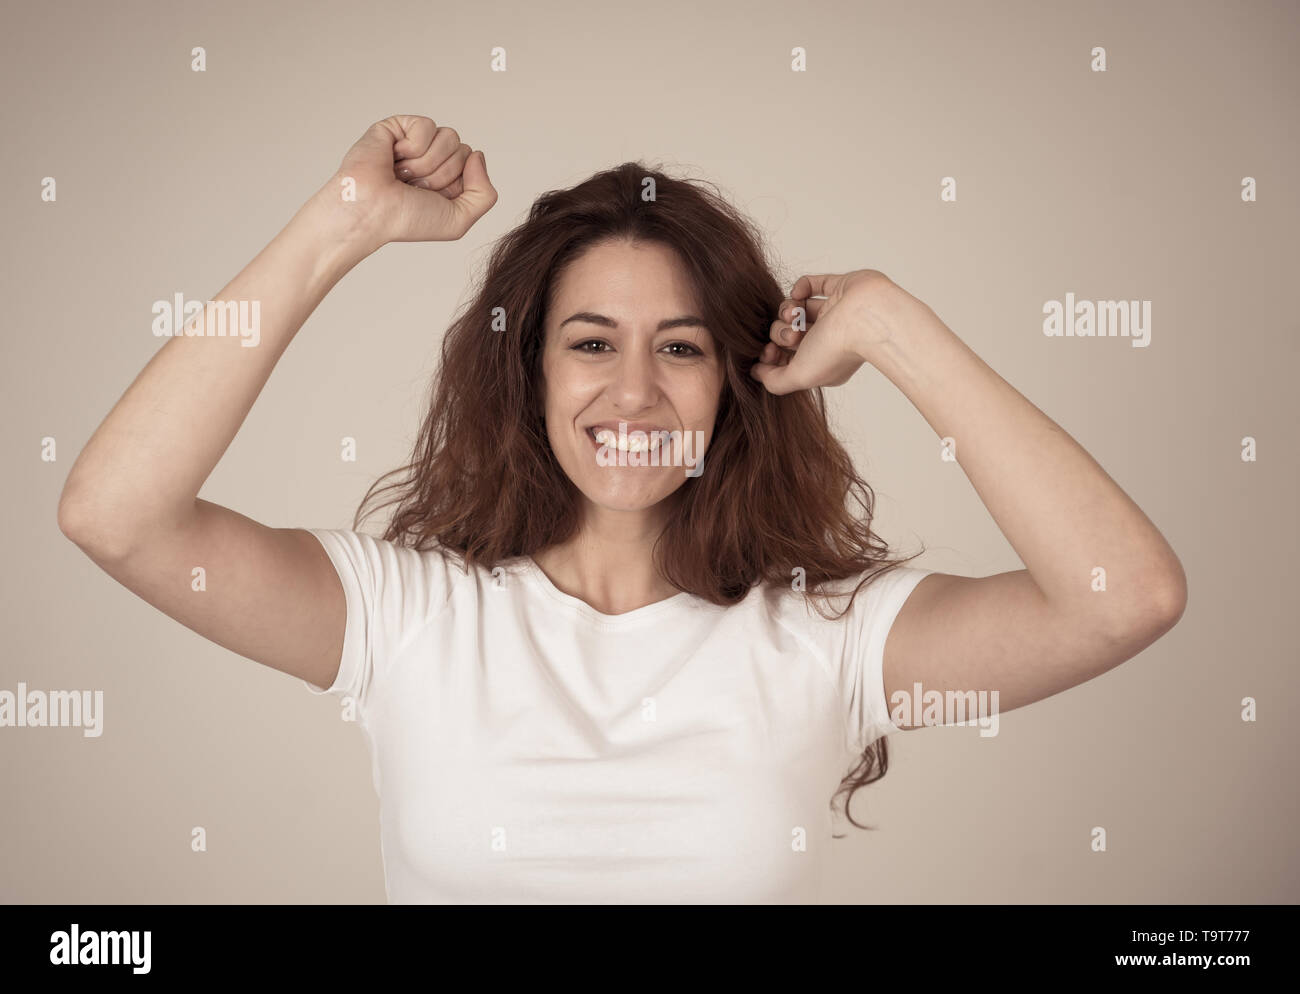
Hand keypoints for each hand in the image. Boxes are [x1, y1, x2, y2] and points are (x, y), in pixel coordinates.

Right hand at [327, 115, 497, 247]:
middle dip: (441, 174)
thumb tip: (477, 154)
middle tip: (413, 187)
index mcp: (448, 178)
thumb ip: (485, 194)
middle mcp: (433, 158)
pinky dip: (413, 147)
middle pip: (463, 149)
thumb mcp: (459, 219)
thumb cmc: (406, 220)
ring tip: (402, 174)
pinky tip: (393, 158)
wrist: (370, 211)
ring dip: (426, 163)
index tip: (430, 198)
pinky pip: (427, 126)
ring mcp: (416, 141)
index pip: (474, 164)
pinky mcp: (398, 125)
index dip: (456, 184)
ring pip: (449, 137)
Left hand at [749, 269, 898, 394]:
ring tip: (793, 314)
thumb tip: (756, 372)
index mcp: (822, 361)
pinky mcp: (839, 288)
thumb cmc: (836, 350)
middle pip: (786, 332)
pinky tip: (799, 294)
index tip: (768, 352)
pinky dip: (799, 287)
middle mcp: (828, 338)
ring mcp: (834, 312)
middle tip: (791, 335)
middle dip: (780, 332)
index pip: (786, 357)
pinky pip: (809, 284)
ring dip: (786, 310)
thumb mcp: (799, 376)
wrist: (866, 319)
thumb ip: (775, 380)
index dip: (772, 354)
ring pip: (794, 309)